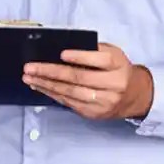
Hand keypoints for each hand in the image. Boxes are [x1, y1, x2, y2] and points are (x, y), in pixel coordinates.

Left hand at [23, 43, 153, 120]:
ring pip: (71, 93)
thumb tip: (62, 50)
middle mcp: (113, 85)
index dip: (80, 57)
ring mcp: (104, 102)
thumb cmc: (118, 69)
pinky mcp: (94, 113)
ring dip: (46, 85)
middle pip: (79, 78)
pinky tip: (40, 86)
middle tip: (31, 68)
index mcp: (118, 65)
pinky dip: (52, 94)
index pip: (100, 60)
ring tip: (29, 78)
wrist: (134, 95)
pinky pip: (69, 103)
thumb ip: (93, 50)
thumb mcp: (113, 54)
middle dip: (51, 72)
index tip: (62, 53)